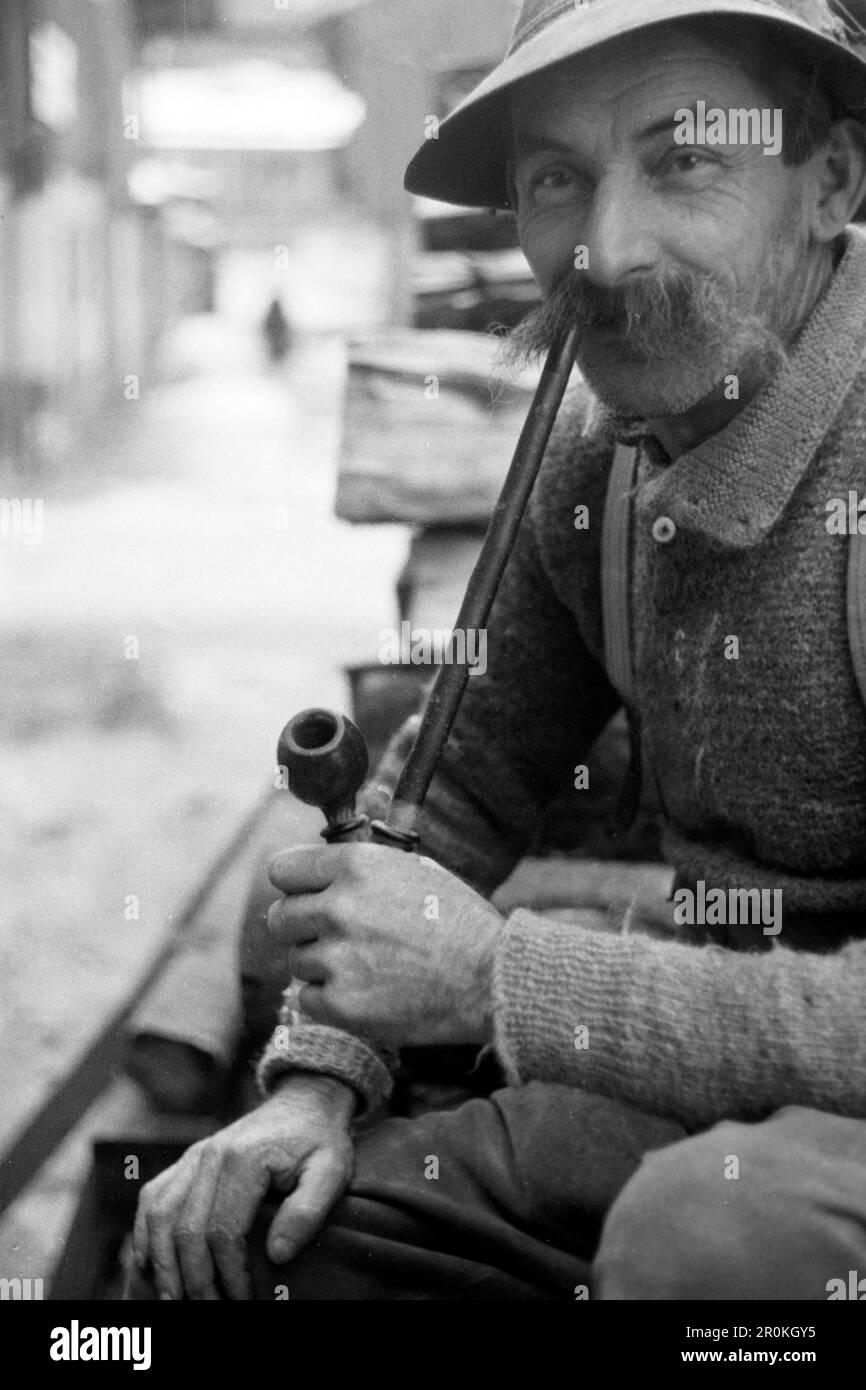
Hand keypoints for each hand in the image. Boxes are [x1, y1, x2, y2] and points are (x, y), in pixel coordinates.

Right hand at [132, 1074, 353, 1299]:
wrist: (304, 1100)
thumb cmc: (319, 1140)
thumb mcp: (332, 1171)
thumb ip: (308, 1210)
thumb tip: (277, 1254)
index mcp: (244, 1158)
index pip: (223, 1230)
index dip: (229, 1273)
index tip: (243, 1299)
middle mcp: (209, 1154)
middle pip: (185, 1228)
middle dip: (193, 1278)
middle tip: (208, 1308)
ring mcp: (194, 1155)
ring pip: (159, 1214)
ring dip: (161, 1261)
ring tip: (173, 1298)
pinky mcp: (188, 1159)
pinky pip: (153, 1196)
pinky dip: (145, 1232)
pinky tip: (149, 1262)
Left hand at [267, 841, 502, 1047]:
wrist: (491, 978)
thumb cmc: (458, 922)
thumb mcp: (413, 870)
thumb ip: (361, 869)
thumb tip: (320, 870)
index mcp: (356, 865)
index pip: (282, 870)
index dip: (294, 885)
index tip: (305, 897)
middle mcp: (339, 906)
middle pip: (279, 917)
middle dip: (301, 927)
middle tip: (335, 937)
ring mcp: (336, 957)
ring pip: (296, 960)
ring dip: (321, 965)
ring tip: (367, 967)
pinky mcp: (340, 1003)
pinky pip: (307, 998)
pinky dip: (329, 999)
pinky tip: (366, 991)